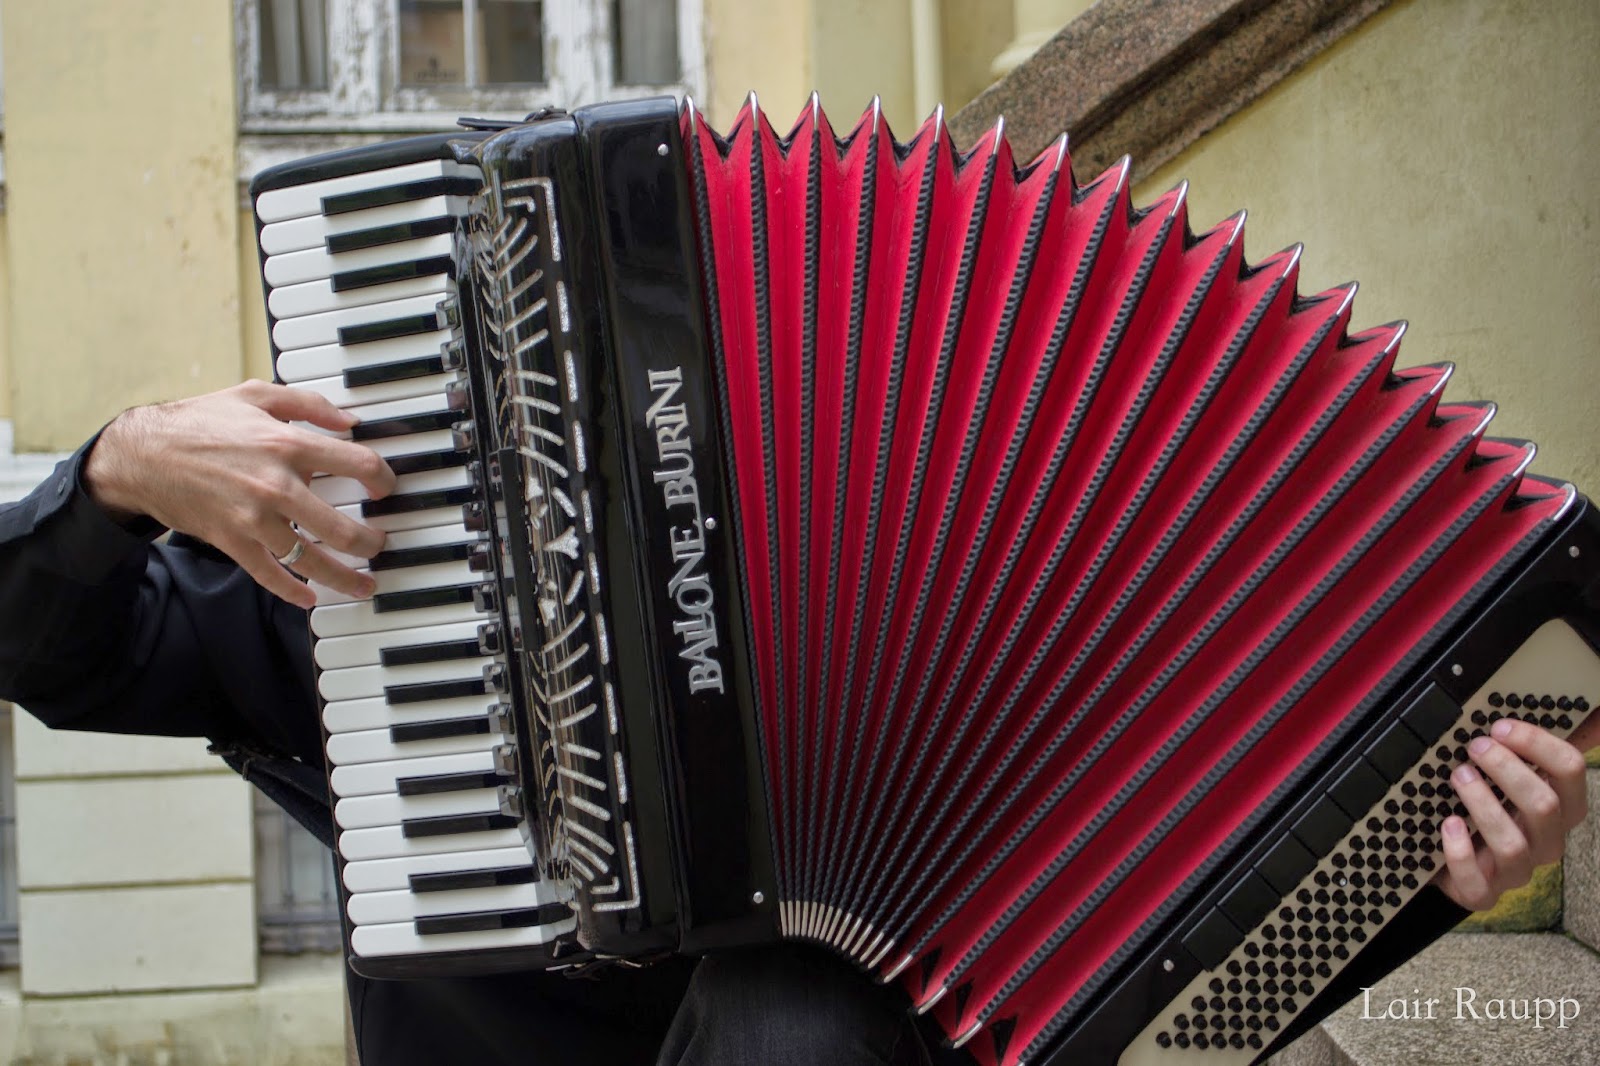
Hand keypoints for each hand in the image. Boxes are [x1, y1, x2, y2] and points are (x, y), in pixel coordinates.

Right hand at [84, 380, 394, 608]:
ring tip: (364, 584)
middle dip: (371, 542)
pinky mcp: (233, 542)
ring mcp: (255, 519)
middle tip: (380, 544)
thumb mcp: (256, 395)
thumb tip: (349, 420)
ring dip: (344, 577)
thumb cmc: (200, 421)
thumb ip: (307, 404)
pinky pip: (270, 575)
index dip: (384, 479)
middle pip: (343, 528)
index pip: (359, 465)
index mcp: (288, 445)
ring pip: (312, 560)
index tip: (386, 488)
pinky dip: (293, 592)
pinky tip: (310, 598)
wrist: (143, 454)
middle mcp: (277, 486)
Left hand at [1433, 714, 1596, 909]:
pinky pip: (1478, 883)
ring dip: (1484, 804)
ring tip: (1458, 776)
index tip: (1499, 727)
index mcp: (1560, 808)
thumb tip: (1570, 709)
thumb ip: (1531, 749)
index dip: (1538, 744)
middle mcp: (1546, 841)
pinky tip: (1449, 825)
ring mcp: (1515, 871)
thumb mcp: (1507, 778)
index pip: (1571, 772)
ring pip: (1514, 844)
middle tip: (1475, 748)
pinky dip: (1460, 853)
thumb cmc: (1485, 811)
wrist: (1450, 860)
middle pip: (1546, 806)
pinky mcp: (1481, 893)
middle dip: (1508, 771)